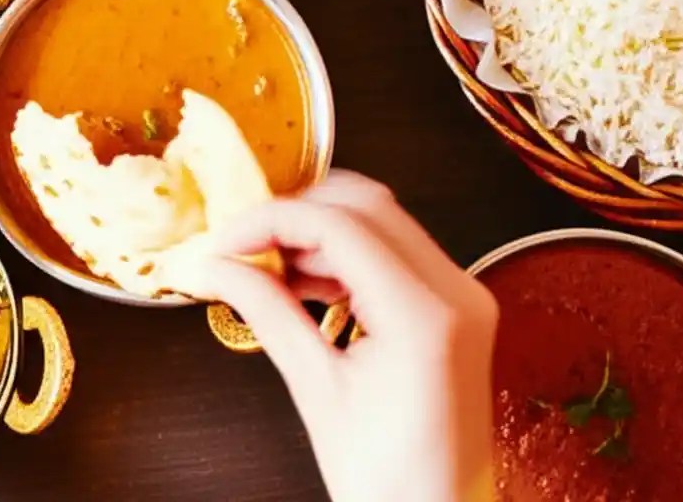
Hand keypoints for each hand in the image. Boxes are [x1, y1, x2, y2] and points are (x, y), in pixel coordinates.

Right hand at [199, 170, 497, 501]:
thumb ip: (267, 312)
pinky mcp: (455, 308)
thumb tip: (220, 268)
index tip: (228, 238)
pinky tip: (303, 282)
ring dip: (319, 234)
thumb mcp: (315, 388)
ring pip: (381, 223)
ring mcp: (462, 296)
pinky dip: (346, 257)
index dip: (272, 221)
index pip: (339, 225)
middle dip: (296, 216)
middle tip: (244, 243)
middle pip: (365, 207)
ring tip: (265, 268)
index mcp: (424, 314)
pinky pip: (395, 254)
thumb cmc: (390, 479)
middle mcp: (455, 293)